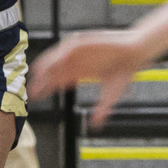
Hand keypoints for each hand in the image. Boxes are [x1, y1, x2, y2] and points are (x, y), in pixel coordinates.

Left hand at [29, 29, 148, 127]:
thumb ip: (102, 109)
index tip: (35, 97)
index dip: (45, 88)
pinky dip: (60, 54)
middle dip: (42, 79)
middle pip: (52, 70)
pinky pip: (68, 47)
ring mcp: (79, 51)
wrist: (135, 54)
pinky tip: (55, 63)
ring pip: (56, 57)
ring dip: (47, 65)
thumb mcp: (111, 95)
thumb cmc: (124, 73)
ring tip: (38, 75)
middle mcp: (76, 62)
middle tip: (32, 89)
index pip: (57, 80)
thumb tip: (96, 126)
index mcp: (79, 73)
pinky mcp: (84, 41)